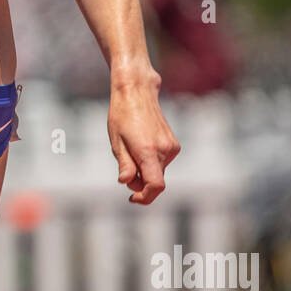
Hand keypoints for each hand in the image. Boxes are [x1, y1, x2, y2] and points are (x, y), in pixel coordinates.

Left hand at [108, 69, 179, 204]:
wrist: (137, 93)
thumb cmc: (121, 116)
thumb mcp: (116, 142)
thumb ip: (124, 165)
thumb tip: (126, 182)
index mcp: (148, 151)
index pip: (155, 185)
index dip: (145, 197)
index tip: (133, 198)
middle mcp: (164, 150)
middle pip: (155, 181)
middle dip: (140, 183)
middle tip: (124, 169)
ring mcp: (172, 148)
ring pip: (158, 172)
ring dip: (144, 171)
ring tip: (130, 150)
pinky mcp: (174, 145)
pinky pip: (162, 162)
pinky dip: (151, 163)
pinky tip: (140, 146)